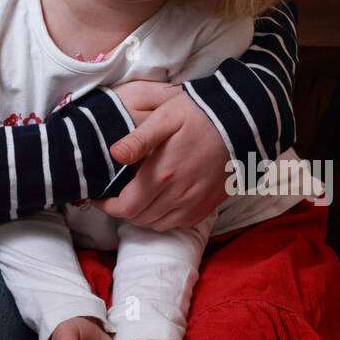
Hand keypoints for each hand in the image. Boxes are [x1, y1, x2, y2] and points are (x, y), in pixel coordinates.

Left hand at [98, 80, 227, 229]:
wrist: (240, 123)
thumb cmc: (198, 115)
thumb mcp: (165, 117)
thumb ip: (138, 139)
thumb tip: (114, 154)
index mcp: (163, 175)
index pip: (125, 207)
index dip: (107, 206)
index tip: (99, 196)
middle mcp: (178, 196)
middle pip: (138, 218)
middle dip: (122, 208)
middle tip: (116, 192)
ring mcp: (194, 204)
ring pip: (157, 224)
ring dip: (143, 214)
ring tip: (137, 195)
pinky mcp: (207, 207)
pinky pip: (178, 223)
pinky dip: (164, 217)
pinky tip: (162, 198)